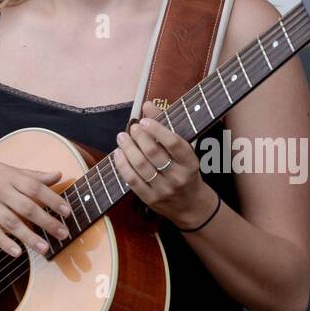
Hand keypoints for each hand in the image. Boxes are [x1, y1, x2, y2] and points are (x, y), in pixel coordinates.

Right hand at [0, 153, 73, 256]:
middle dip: (47, 222)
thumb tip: (58, 174)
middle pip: (27, 207)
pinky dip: (4, 243)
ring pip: (11, 222)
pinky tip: (17, 253)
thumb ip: (32, 175)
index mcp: (10, 176)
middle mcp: (0, 190)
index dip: (53, 199)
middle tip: (63, 234)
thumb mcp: (6, 169)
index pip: (35, 187)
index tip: (67, 212)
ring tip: (45, 249)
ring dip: (29, 237)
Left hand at [111, 104, 214, 226]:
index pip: (174, 143)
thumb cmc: (185, 172)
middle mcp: (178, 177)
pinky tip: (118, 154)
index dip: (158, 130)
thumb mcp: (183, 151)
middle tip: (132, 128)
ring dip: (128, 149)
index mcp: (190, 162)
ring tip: (122, 137)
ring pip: (141, 166)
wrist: (190, 205)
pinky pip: (133, 180)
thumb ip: (166, 126)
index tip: (145, 121)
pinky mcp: (151, 199)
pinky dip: (123, 165)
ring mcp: (164, 189)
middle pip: (154, 153)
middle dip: (139, 137)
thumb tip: (147, 105)